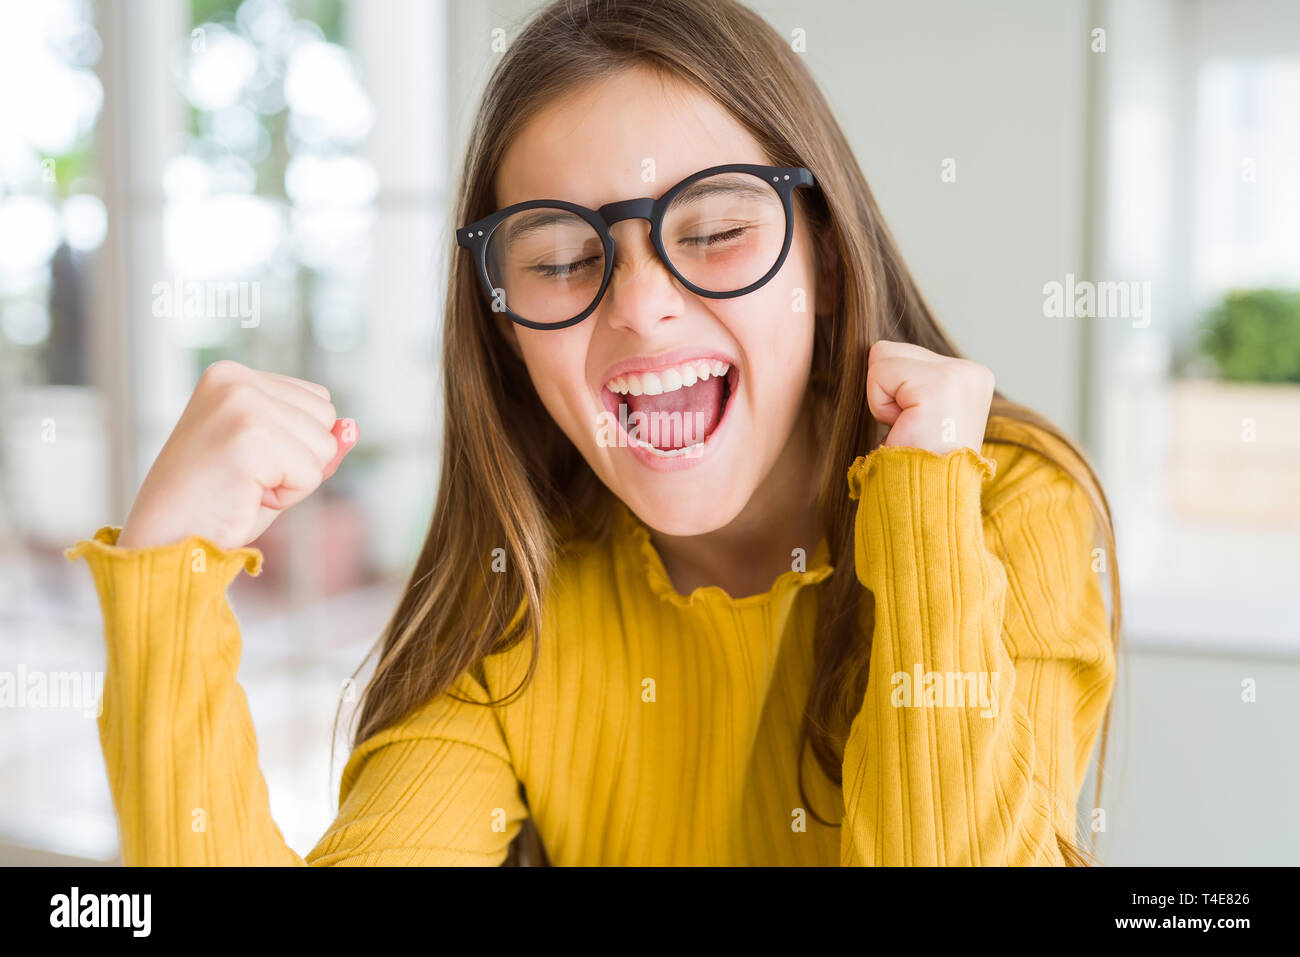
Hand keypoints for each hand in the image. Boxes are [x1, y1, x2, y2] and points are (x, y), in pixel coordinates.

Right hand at [116, 360, 358, 550]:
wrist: (165, 543)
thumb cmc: (217, 506)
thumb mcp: (275, 463)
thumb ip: (316, 439)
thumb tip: (354, 428)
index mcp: (232, 375)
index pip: (318, 401)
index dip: (295, 445)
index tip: (246, 462)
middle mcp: (234, 380)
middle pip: (327, 418)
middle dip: (298, 460)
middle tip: (244, 479)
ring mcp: (241, 404)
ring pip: (324, 446)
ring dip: (291, 480)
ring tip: (242, 487)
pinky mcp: (249, 436)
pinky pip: (309, 475)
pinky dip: (285, 497)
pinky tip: (243, 497)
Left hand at [866, 340, 994, 453]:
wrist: (926, 501)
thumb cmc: (915, 461)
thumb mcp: (919, 410)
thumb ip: (907, 378)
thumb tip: (875, 351)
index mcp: (972, 376)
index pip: (902, 353)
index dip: (893, 393)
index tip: (916, 424)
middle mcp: (972, 371)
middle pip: (888, 350)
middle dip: (886, 392)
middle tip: (910, 427)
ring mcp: (958, 376)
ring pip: (881, 357)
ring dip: (881, 400)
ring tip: (908, 428)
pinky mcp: (938, 387)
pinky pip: (879, 375)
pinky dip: (880, 406)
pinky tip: (905, 428)